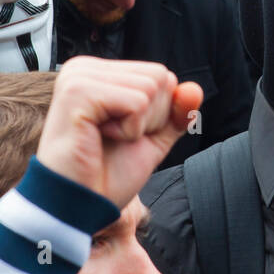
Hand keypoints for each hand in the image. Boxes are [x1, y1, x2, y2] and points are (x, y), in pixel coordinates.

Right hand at [35, 57, 203, 207]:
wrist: (78, 207)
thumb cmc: (106, 175)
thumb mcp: (152, 140)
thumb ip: (176, 113)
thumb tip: (195, 89)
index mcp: (99, 72)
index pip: (161, 75)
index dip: (156, 115)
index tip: (121, 135)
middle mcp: (85, 67)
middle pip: (159, 78)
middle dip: (149, 119)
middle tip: (113, 139)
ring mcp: (78, 77)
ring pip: (150, 89)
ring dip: (137, 126)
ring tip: (104, 139)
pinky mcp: (77, 92)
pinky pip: (136, 103)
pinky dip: (128, 130)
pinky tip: (98, 138)